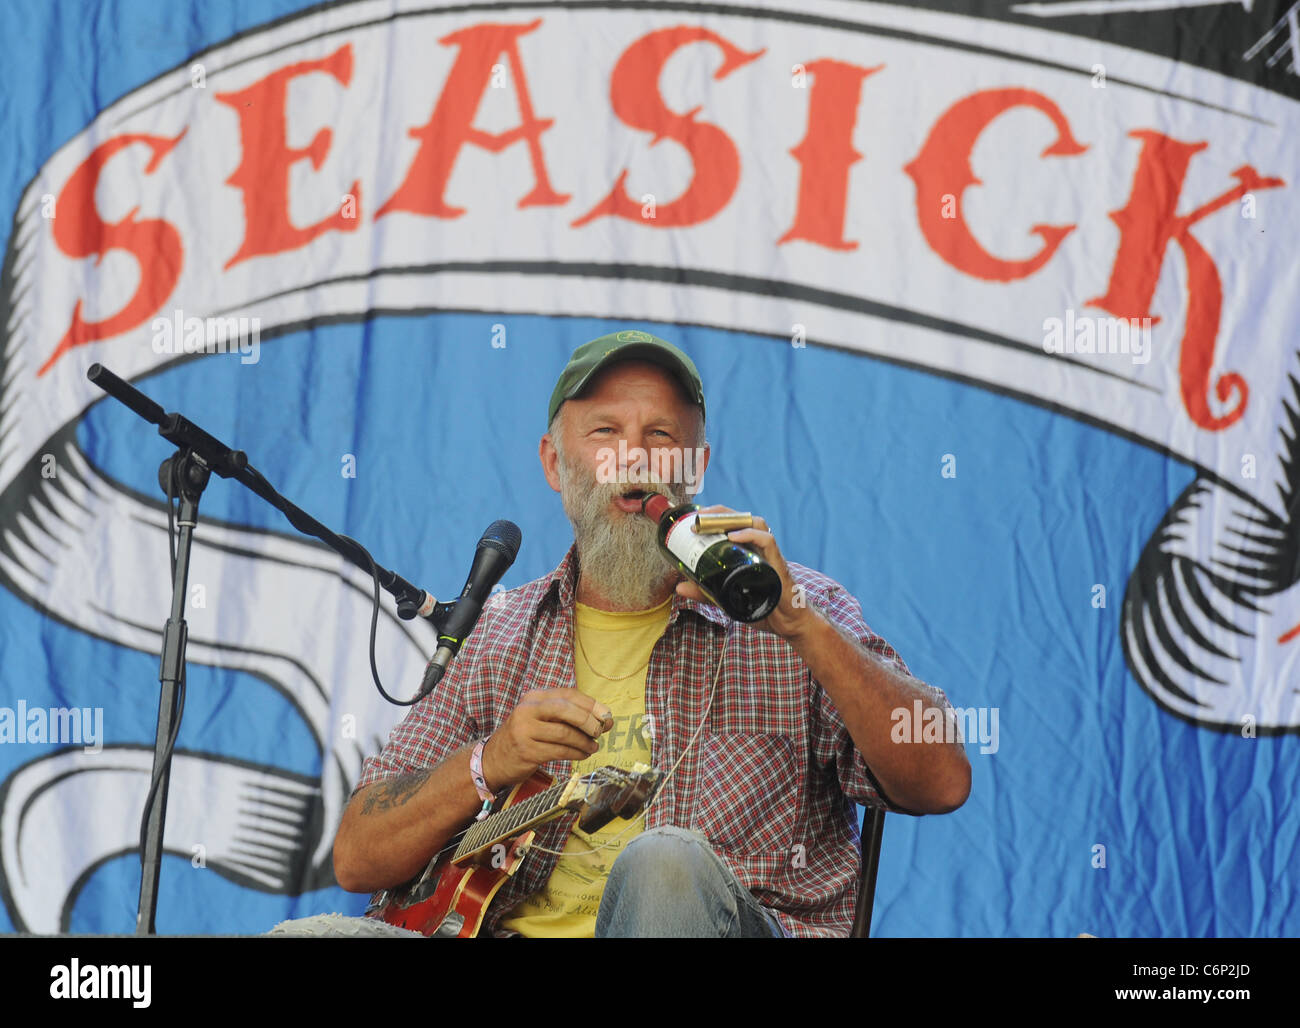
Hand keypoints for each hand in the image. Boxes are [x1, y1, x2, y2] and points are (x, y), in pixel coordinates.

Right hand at [481, 689, 614, 788]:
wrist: (493, 759)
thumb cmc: (526, 736)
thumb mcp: (541, 718)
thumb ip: (569, 715)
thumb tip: (605, 719)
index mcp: (535, 697)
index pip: (568, 694)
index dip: (591, 704)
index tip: (606, 716)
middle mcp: (528, 710)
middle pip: (566, 710)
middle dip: (589, 721)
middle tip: (600, 732)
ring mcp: (525, 730)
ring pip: (564, 733)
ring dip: (584, 742)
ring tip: (593, 747)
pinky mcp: (527, 751)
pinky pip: (559, 751)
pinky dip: (576, 753)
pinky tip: (582, 754)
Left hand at [674, 505, 820, 641]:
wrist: (787, 624)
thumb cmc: (761, 608)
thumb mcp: (725, 599)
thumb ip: (704, 592)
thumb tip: (679, 587)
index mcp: (748, 551)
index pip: (733, 524)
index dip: (714, 517)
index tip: (693, 519)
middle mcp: (759, 548)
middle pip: (741, 518)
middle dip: (718, 513)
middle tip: (696, 519)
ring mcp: (770, 554)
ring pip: (756, 522)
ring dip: (732, 519)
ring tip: (710, 523)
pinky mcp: (778, 564)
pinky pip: (767, 541)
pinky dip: (750, 535)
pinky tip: (733, 536)